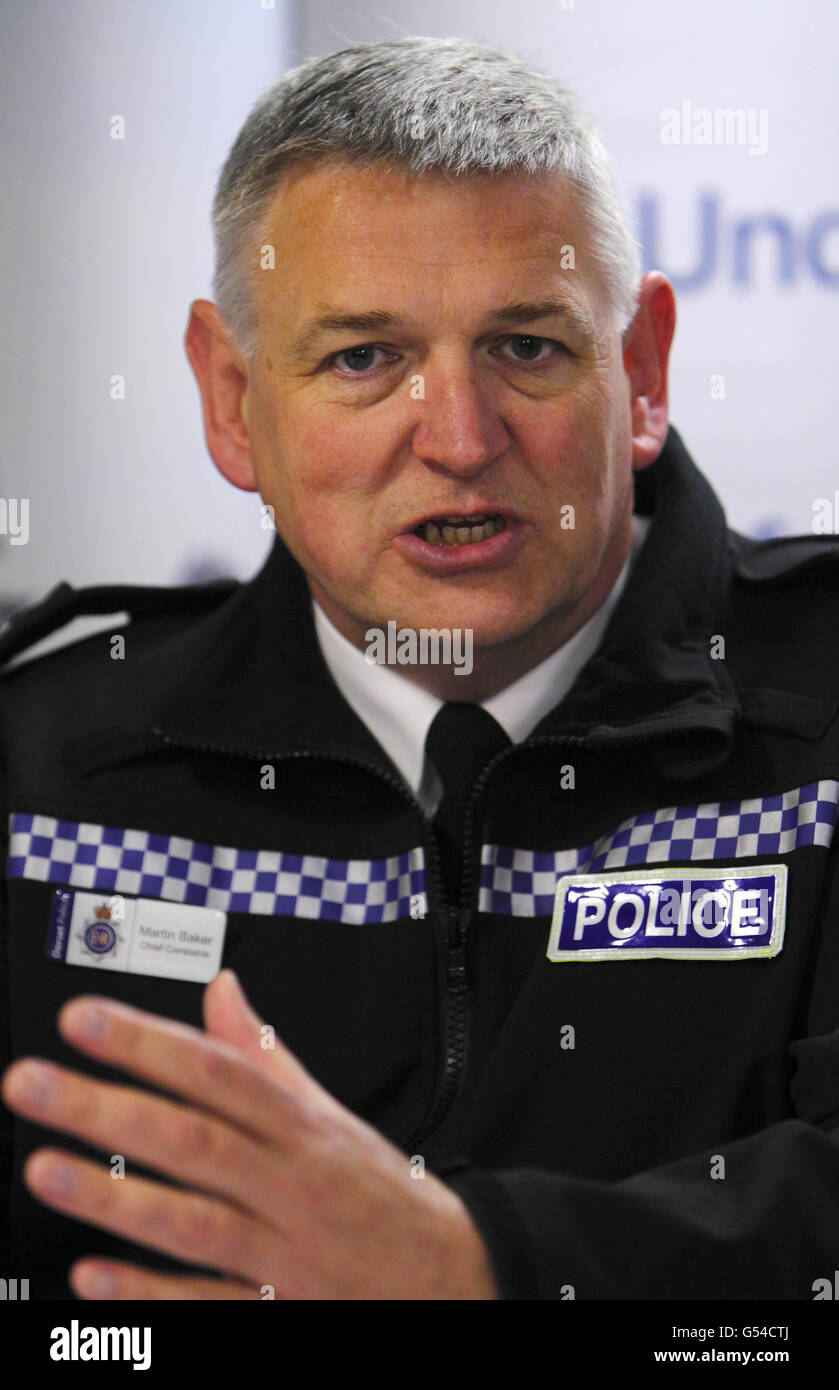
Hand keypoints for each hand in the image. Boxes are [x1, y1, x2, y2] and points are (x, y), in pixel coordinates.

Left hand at [1, 970, 497, 1299]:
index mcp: (302, 1127)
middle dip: (106, 1110)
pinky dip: (152, 1296)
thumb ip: (265, 1056)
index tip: (84, 1021)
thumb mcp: (330, 1112)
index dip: (149, 1044)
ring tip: (43, 1171)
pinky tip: (93, 1277)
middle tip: (32, 1082)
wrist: (452, 1274)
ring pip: (195, 1221)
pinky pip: (212, 1306)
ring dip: (115, 1199)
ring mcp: (284, 1252)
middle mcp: (290, 1184)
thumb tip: (222, 989)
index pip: (218, 1072)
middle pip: (193, 1140)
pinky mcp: (279, 1312)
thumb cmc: (377, 1190)